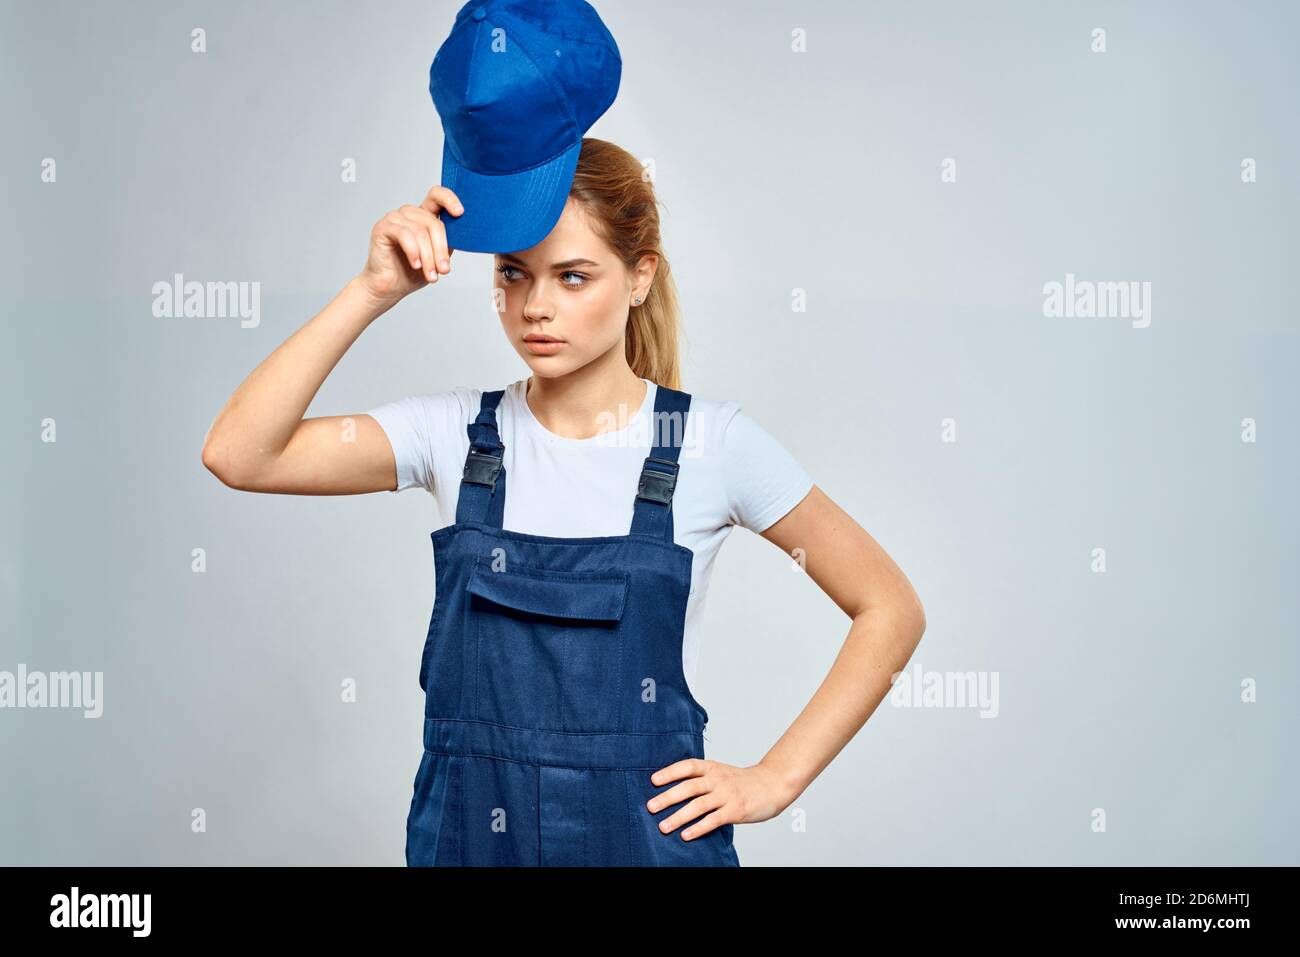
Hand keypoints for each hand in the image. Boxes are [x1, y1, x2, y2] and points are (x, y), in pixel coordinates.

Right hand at [355, 185, 462, 309]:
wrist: (390, 287)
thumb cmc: (413, 272)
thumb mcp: (438, 256)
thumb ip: (448, 241)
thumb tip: (465, 232)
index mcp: (424, 216)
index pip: (437, 195)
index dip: (449, 199)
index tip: (460, 213)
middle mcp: (409, 213)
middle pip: (433, 223)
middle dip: (441, 249)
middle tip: (444, 270)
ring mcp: (394, 218)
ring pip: (420, 232)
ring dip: (428, 256)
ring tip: (431, 275)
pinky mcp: (382, 227)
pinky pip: (404, 235)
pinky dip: (413, 252)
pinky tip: (416, 265)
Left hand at [645, 759, 792, 840]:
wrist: (772, 784)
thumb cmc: (742, 781)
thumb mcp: (721, 772)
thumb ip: (702, 778)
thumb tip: (672, 788)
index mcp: (713, 767)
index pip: (688, 766)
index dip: (670, 772)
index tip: (653, 781)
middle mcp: (718, 780)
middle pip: (689, 787)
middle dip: (668, 797)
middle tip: (650, 807)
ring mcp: (727, 795)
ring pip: (699, 805)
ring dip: (679, 817)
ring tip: (663, 827)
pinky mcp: (736, 811)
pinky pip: (713, 820)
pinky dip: (698, 828)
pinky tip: (686, 835)